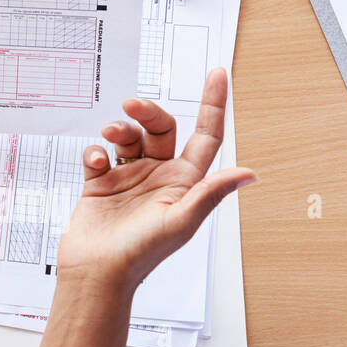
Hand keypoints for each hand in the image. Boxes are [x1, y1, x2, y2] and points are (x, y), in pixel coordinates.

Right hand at [56, 69, 256, 292]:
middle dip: (149, 112)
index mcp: (184, 182)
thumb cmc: (141, 253)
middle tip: (132, 106)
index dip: (213, 104)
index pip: (205, 135)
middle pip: (161, 128)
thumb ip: (211, 192)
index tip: (217, 73)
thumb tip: (250, 174)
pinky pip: (100, 153)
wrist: (97, 273)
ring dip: (121, 128)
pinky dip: (96, 150)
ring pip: (129, 136)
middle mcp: (159, 177)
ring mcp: (129, 178)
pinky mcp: (101, 184)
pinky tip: (96, 161)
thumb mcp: (181, 220)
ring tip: (111, 134)